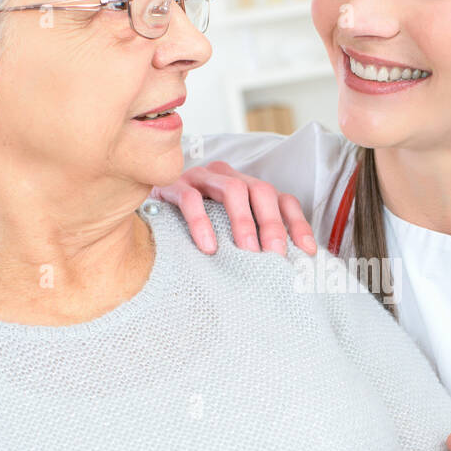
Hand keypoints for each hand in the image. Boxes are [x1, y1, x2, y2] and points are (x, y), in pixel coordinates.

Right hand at [151, 162, 317, 256]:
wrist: (142, 213)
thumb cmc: (191, 230)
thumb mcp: (227, 235)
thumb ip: (251, 244)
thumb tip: (281, 272)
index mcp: (247, 188)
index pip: (282, 199)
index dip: (297, 224)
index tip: (307, 252)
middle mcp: (229, 178)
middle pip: (262, 191)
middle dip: (272, 225)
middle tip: (275, 256)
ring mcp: (202, 178)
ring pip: (233, 190)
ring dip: (244, 222)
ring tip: (247, 251)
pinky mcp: (174, 185)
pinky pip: (191, 199)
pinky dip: (202, 223)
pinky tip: (208, 247)